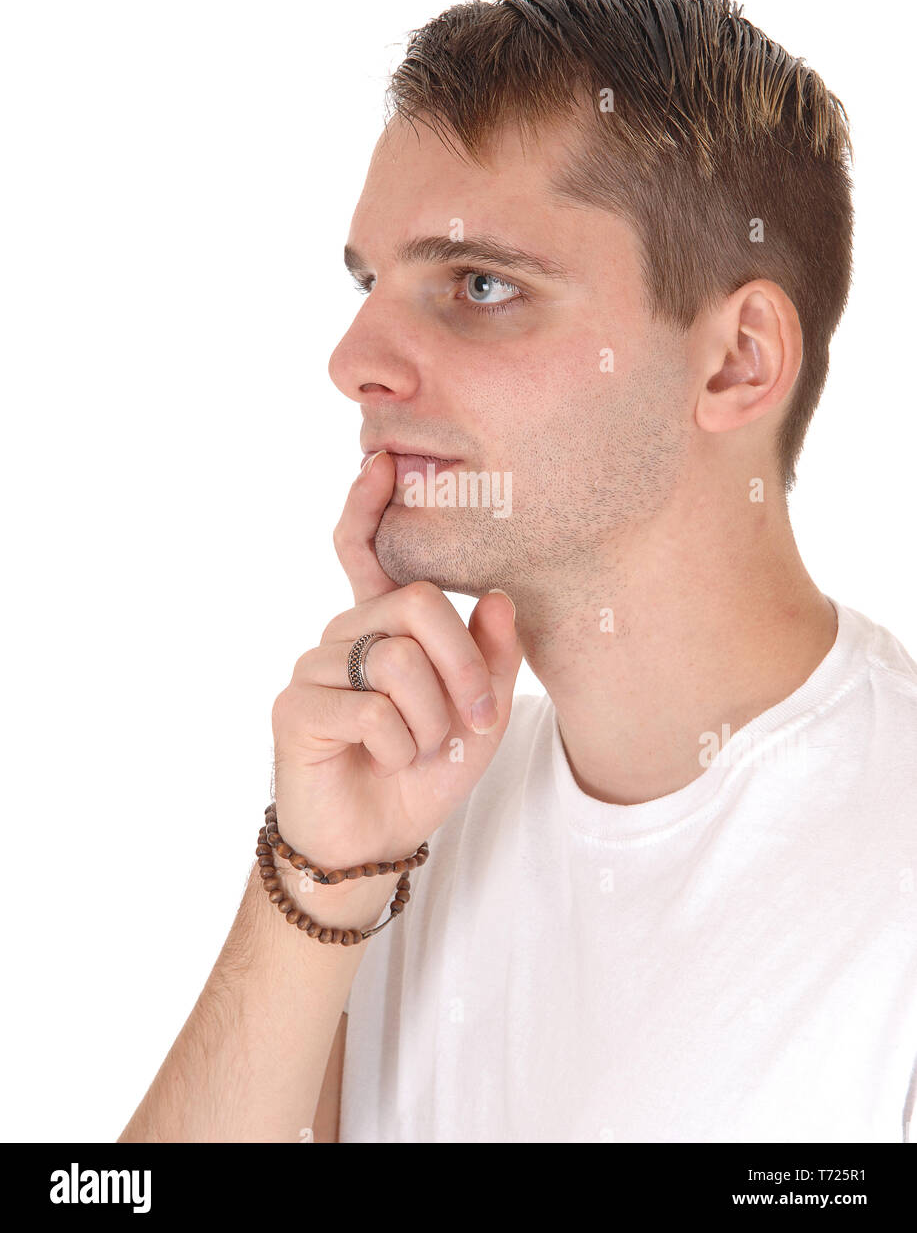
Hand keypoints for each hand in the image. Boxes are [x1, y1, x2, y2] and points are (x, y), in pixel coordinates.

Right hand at [270, 451, 521, 881]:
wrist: (376, 840)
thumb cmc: (424, 772)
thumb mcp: (478, 715)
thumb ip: (491, 658)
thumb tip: (497, 598)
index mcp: (381, 626)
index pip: (364, 551)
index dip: (368, 507)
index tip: (381, 463)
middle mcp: (342, 635)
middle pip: (415, 605)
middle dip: (462, 667)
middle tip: (473, 720)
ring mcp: (313, 667)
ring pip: (397, 661)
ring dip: (430, 721)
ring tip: (418, 753)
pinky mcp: (295, 707)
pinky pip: (370, 709)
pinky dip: (398, 747)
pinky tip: (385, 763)